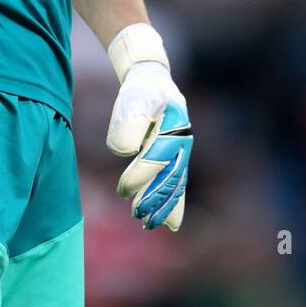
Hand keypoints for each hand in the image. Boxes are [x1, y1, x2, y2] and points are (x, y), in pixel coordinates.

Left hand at [107, 60, 192, 230]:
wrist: (153, 82)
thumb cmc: (141, 90)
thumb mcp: (134, 98)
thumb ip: (129, 121)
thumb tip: (125, 150)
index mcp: (174, 124)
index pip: (157, 156)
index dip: (140, 175)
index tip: (122, 191)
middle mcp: (183, 140)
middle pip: (170, 175)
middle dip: (154, 198)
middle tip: (137, 217)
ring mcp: (182, 150)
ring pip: (175, 183)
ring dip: (163, 206)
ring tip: (149, 224)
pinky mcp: (176, 158)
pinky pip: (178, 183)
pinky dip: (174, 203)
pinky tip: (171, 224)